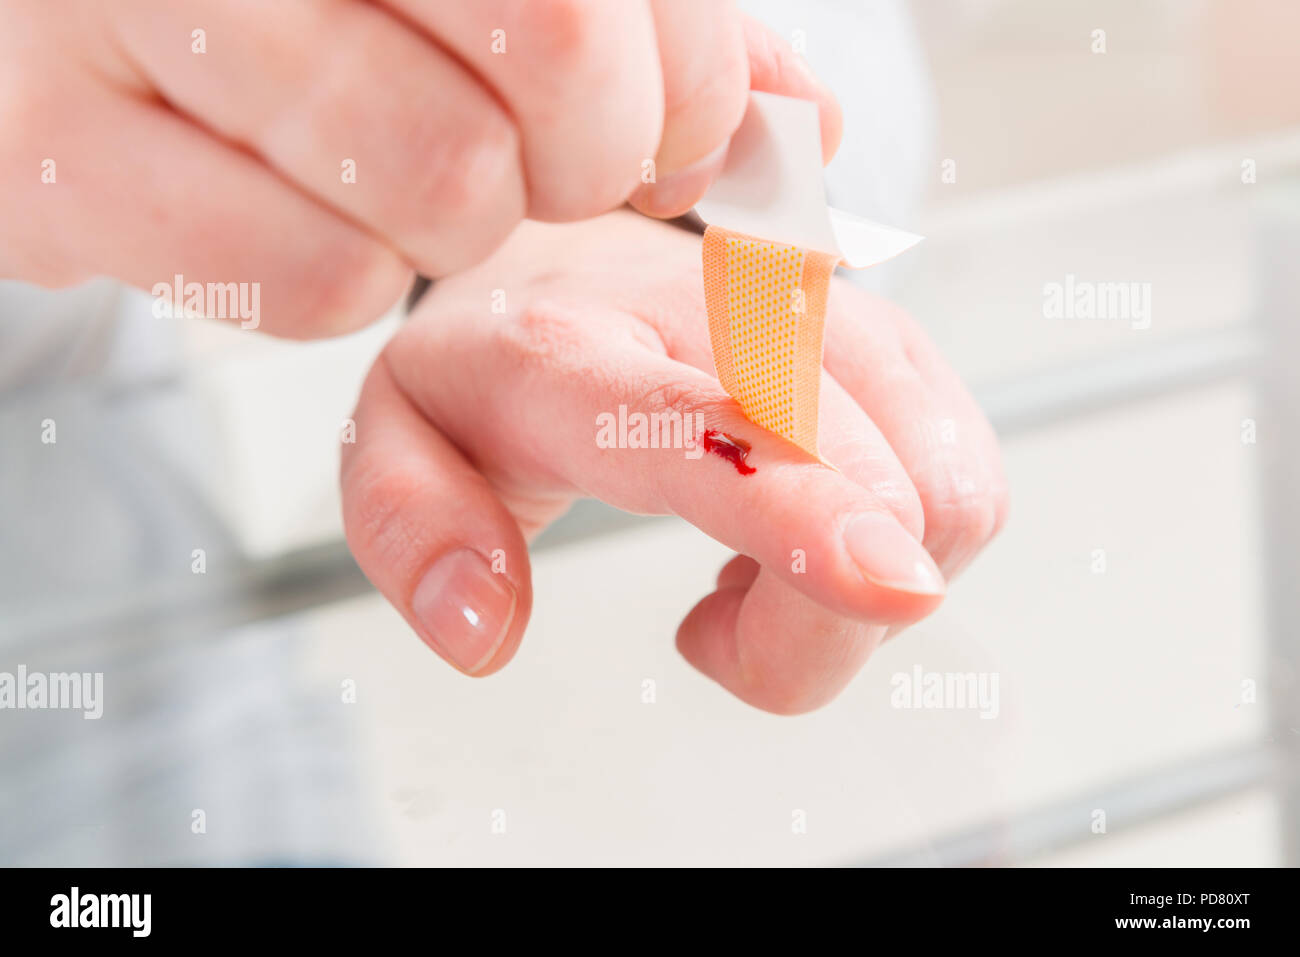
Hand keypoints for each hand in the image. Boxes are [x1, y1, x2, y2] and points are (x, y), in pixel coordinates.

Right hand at [1, 0, 838, 336]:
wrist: (59, 29)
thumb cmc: (314, 10)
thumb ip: (662, 36)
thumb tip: (802, 123)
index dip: (686, 88)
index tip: (667, 135)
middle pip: (556, 54)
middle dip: (592, 158)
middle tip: (545, 166)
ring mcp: (129, 12)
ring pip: (438, 185)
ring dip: (461, 226)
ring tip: (408, 185)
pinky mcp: (60, 161)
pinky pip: (313, 280)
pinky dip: (342, 285)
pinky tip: (301, 219)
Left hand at [340, 211, 1006, 713]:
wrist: (573, 259)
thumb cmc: (495, 367)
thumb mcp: (398, 445)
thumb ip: (414, 535)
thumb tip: (485, 632)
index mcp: (576, 351)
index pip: (704, 427)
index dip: (802, 510)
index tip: (884, 586)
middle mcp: (723, 313)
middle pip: (865, 488)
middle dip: (813, 622)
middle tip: (711, 622)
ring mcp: (828, 317)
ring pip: (943, 498)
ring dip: (853, 589)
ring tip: (746, 561)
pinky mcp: (894, 344)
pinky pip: (967, 490)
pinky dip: (896, 546)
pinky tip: (804, 522)